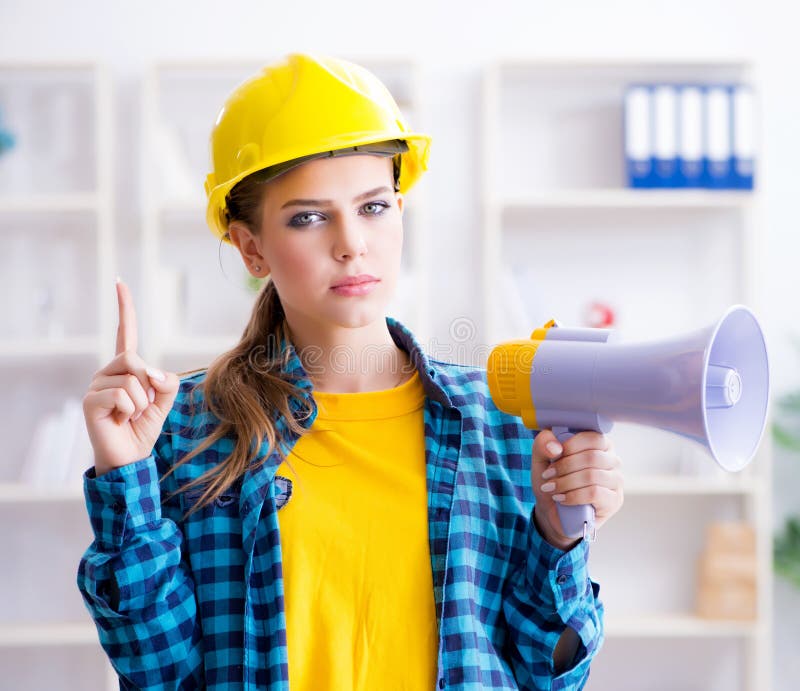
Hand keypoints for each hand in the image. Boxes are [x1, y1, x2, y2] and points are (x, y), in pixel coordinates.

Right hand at [82, 279, 179, 475]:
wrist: (130, 456)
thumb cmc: (144, 427)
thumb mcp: (164, 402)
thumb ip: (166, 383)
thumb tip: (154, 373)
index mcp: (126, 368)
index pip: (126, 333)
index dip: (124, 308)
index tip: (120, 282)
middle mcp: (108, 372)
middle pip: (135, 358)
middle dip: (148, 384)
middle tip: (142, 405)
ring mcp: (96, 385)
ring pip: (132, 380)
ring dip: (142, 402)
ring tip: (131, 415)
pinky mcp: (90, 401)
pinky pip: (123, 396)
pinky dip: (131, 410)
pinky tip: (121, 420)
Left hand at [531, 429, 623, 549]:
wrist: (553, 511)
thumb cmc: (552, 480)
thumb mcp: (541, 460)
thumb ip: (543, 445)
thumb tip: (555, 447)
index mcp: (599, 444)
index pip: (593, 437)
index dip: (571, 445)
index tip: (553, 455)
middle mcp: (612, 460)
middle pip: (592, 457)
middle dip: (564, 467)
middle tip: (547, 475)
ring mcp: (616, 481)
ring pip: (592, 476)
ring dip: (566, 483)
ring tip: (551, 488)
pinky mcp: (614, 501)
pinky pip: (594, 494)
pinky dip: (573, 496)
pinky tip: (561, 499)